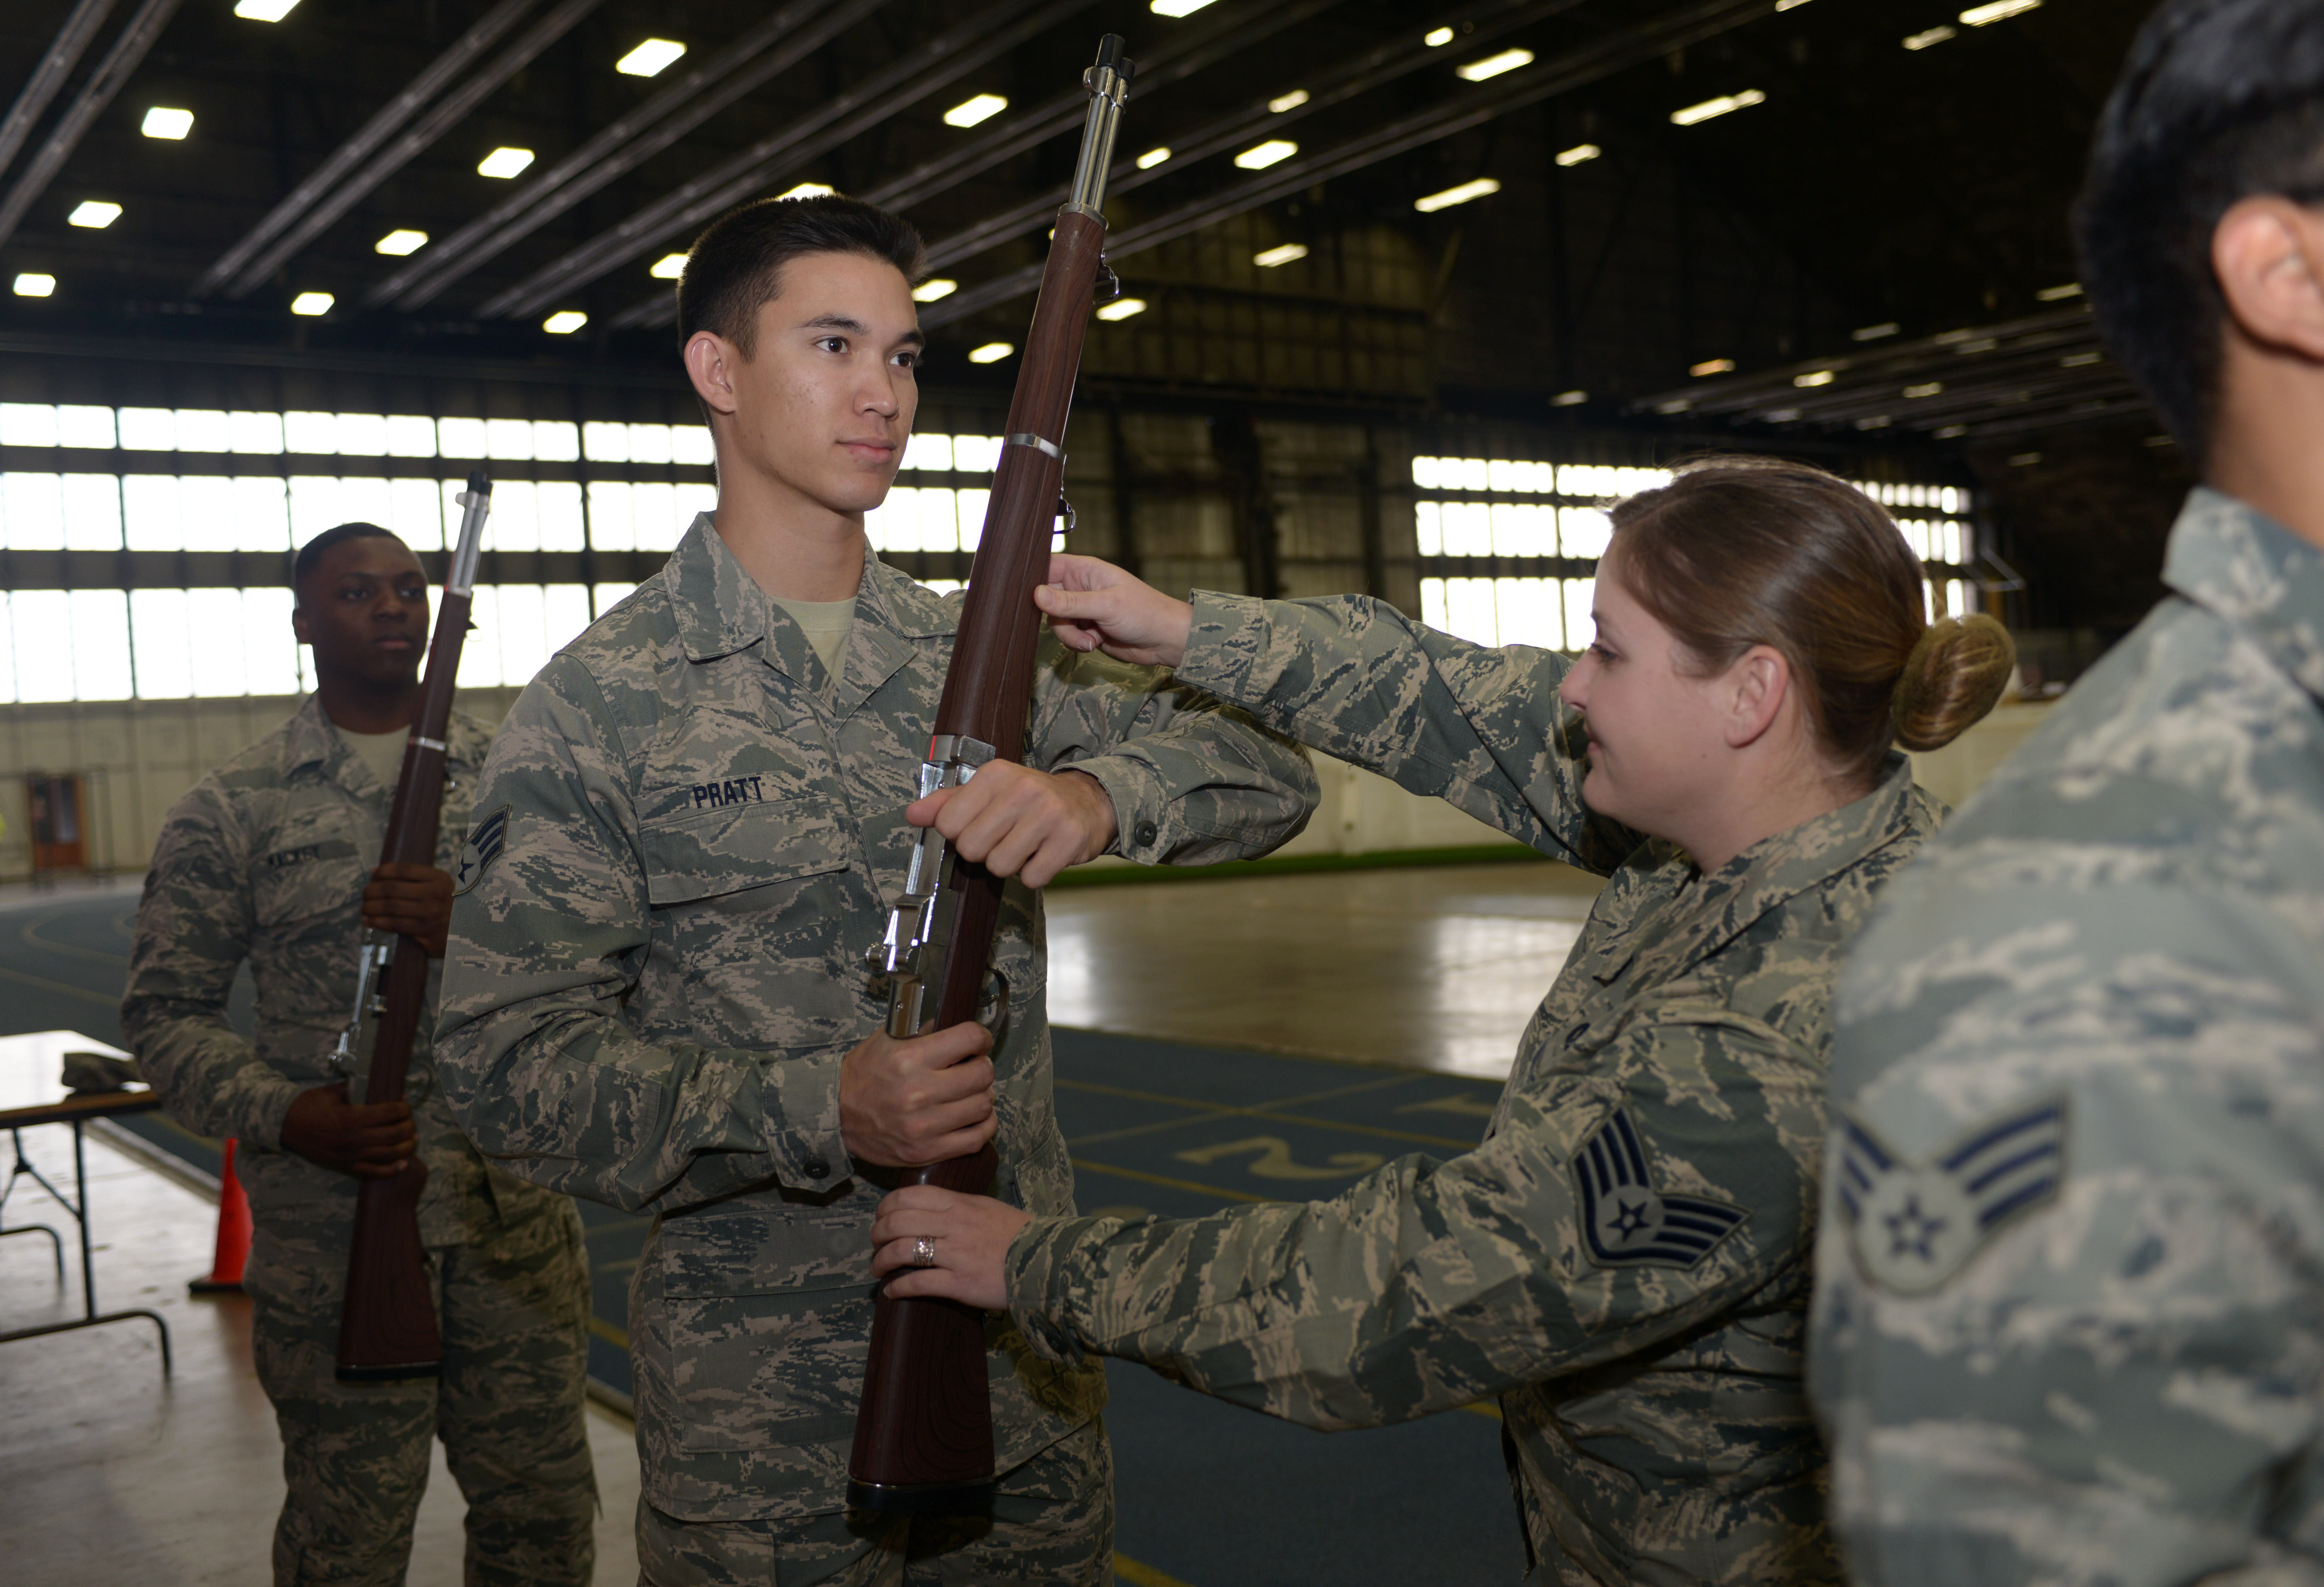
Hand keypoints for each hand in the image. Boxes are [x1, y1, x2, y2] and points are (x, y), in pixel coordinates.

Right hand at [279, 1081, 416, 1178]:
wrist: (284, 1125)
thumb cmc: (309, 1104)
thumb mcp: (333, 1092)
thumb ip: (358, 1089)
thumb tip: (382, 1085)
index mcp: (351, 1118)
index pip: (390, 1113)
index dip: (403, 1108)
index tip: (406, 1104)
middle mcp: (353, 1139)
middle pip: (394, 1135)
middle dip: (409, 1127)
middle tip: (411, 1121)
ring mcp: (350, 1156)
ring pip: (388, 1154)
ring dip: (406, 1147)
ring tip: (413, 1139)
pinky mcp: (344, 1167)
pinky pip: (373, 1172)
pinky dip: (391, 1170)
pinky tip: (404, 1164)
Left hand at [362, 862, 453, 956]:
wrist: (468, 930)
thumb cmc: (446, 905)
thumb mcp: (437, 885)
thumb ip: (411, 878)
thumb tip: (375, 872)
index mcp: (438, 878)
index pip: (403, 869)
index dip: (383, 871)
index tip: (373, 875)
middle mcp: (434, 894)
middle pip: (392, 888)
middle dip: (372, 891)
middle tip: (365, 894)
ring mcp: (430, 913)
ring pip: (391, 907)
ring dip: (371, 908)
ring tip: (364, 909)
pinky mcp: (425, 931)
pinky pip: (395, 925)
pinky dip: (377, 922)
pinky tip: (369, 921)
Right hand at [841, 1021, 996, 1168]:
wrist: (835, 1114)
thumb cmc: (864, 1074)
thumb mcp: (887, 1040)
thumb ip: (924, 1031)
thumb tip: (959, 1030)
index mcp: (909, 1058)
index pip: (969, 1039)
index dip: (981, 1037)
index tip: (979, 1041)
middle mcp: (918, 1092)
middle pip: (982, 1075)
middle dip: (982, 1066)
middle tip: (974, 1067)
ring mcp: (923, 1126)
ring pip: (983, 1106)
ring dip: (983, 1096)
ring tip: (972, 1092)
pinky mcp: (925, 1152)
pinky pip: (975, 1139)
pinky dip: (983, 1126)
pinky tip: (975, 1116)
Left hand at [870, 1184, 1032, 1310]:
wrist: (1047, 1260)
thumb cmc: (1019, 1234)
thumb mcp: (988, 1208)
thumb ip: (959, 1206)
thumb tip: (932, 1208)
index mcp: (960, 1203)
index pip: (908, 1195)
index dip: (885, 1207)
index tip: (881, 1218)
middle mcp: (954, 1224)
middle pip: (897, 1221)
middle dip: (877, 1235)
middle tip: (875, 1245)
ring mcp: (956, 1254)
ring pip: (902, 1250)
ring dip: (882, 1261)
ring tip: (879, 1269)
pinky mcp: (960, 1283)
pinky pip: (918, 1283)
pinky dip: (898, 1288)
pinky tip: (891, 1292)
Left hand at [906, 762, 1115, 888]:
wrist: (1087, 802)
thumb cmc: (1030, 800)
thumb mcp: (988, 792)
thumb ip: (947, 804)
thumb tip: (911, 815)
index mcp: (995, 775)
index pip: (948, 823)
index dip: (960, 834)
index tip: (981, 825)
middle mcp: (1023, 789)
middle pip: (972, 849)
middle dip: (985, 852)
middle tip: (1005, 838)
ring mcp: (1049, 813)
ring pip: (1000, 866)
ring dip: (1010, 864)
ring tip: (1025, 845)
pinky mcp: (1070, 839)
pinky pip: (1032, 878)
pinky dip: (1035, 873)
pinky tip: (1043, 853)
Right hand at [1035, 554, 1192, 668]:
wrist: (1164, 640)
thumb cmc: (1143, 612)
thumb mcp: (1105, 606)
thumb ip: (1069, 602)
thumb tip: (1036, 594)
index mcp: (1084, 570)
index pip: (1047, 566)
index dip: (1033, 579)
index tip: (1027, 596)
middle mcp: (1079, 587)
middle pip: (1046, 599)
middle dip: (1057, 617)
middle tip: (1073, 626)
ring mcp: (1082, 609)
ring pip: (1056, 622)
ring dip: (1069, 635)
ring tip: (1091, 640)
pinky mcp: (1086, 628)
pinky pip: (1067, 636)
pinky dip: (1078, 643)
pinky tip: (1096, 643)